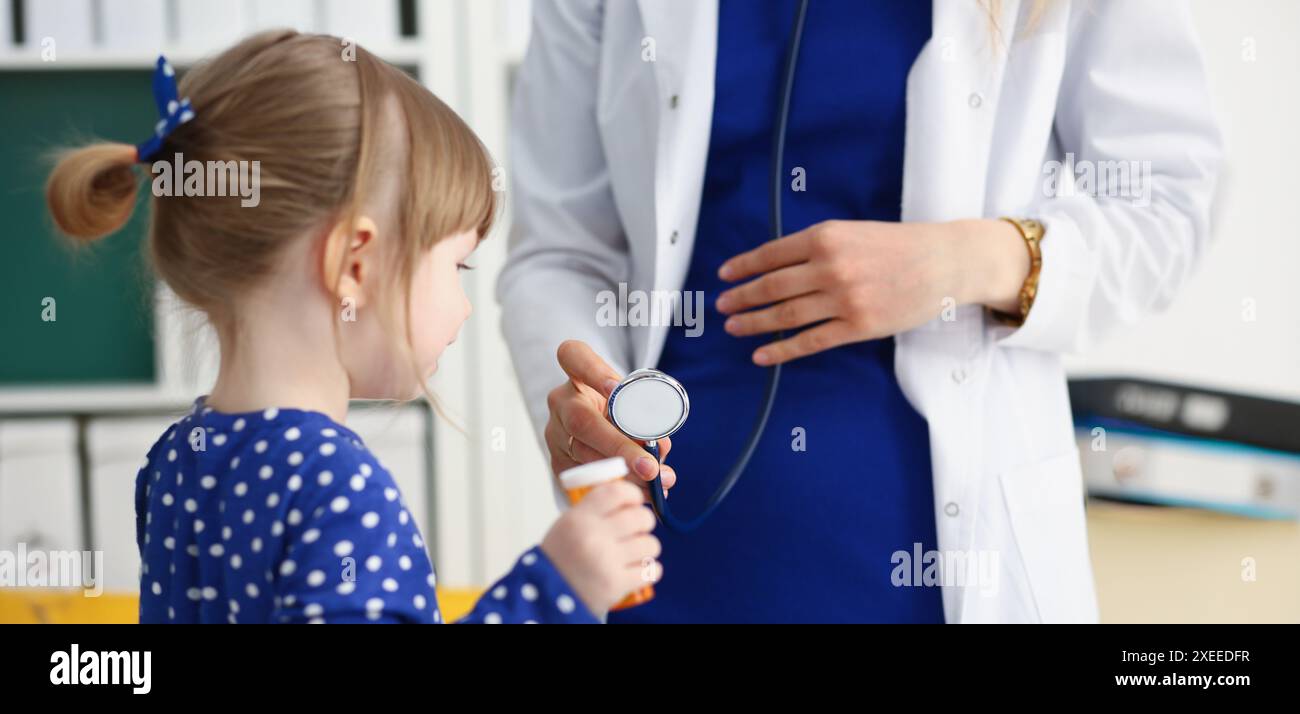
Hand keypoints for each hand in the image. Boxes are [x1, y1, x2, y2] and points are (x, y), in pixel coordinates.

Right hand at [540, 479, 661, 617]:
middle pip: (641, 517)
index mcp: (580, 518)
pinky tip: (636, 570)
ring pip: (650, 544)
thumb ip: (596, 509)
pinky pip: (652, 570)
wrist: (546, 596)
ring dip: (646, 548)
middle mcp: (594, 536)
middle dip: (644, 523)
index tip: (635, 502)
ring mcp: (607, 561)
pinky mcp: (617, 584)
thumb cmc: (560, 557)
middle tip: (637, 530)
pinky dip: (649, 570)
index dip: (633, 494)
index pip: (618, 492)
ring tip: (633, 554)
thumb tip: (630, 498)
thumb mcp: (567, 524)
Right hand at [545, 340, 676, 497]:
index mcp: (576, 373)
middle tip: (649, 467)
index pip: (574, 357)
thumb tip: (659, 449)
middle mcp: (561, 402)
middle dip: (619, 448)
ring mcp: (555, 433)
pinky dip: (617, 488)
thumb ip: (642, 415)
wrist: (596, 421)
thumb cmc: (619, 405)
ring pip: (584, 456)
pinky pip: (586, 479)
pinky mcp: (559, 462)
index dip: (593, 372)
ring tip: (654, 484)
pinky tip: (642, 496)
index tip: (614, 386)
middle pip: (583, 422)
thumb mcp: (629, 399)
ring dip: (623, 474)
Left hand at [715, 219, 1027, 364]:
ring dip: (753, 323)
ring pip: (785, 315)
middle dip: (741, 297)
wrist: (945, 261)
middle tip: (722, 305)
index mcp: (826, 237)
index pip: (771, 254)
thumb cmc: (898, 245)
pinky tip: (761, 354)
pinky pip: (810, 341)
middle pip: (772, 287)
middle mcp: (830, 267)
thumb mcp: (852, 231)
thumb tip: (774, 264)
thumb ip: (816, 246)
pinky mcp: (858, 326)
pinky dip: (781, 349)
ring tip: (733, 327)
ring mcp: (844, 299)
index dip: (743, 266)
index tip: (724, 275)